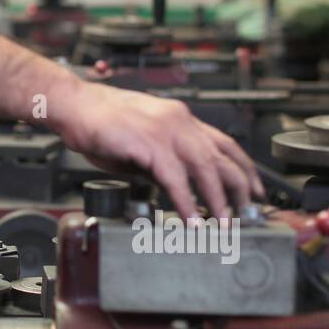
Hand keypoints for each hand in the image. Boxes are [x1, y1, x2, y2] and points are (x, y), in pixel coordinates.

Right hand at [55, 82, 263, 219]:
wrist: (73, 106)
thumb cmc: (100, 122)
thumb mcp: (142, 141)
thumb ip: (163, 161)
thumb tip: (179, 189)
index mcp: (180, 118)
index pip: (225, 143)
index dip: (245, 168)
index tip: (255, 189)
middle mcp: (179, 121)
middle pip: (223, 158)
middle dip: (240, 189)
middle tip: (246, 214)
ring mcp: (165, 131)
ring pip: (206, 168)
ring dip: (218, 200)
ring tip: (224, 223)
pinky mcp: (148, 143)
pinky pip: (175, 179)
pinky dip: (187, 202)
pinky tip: (191, 219)